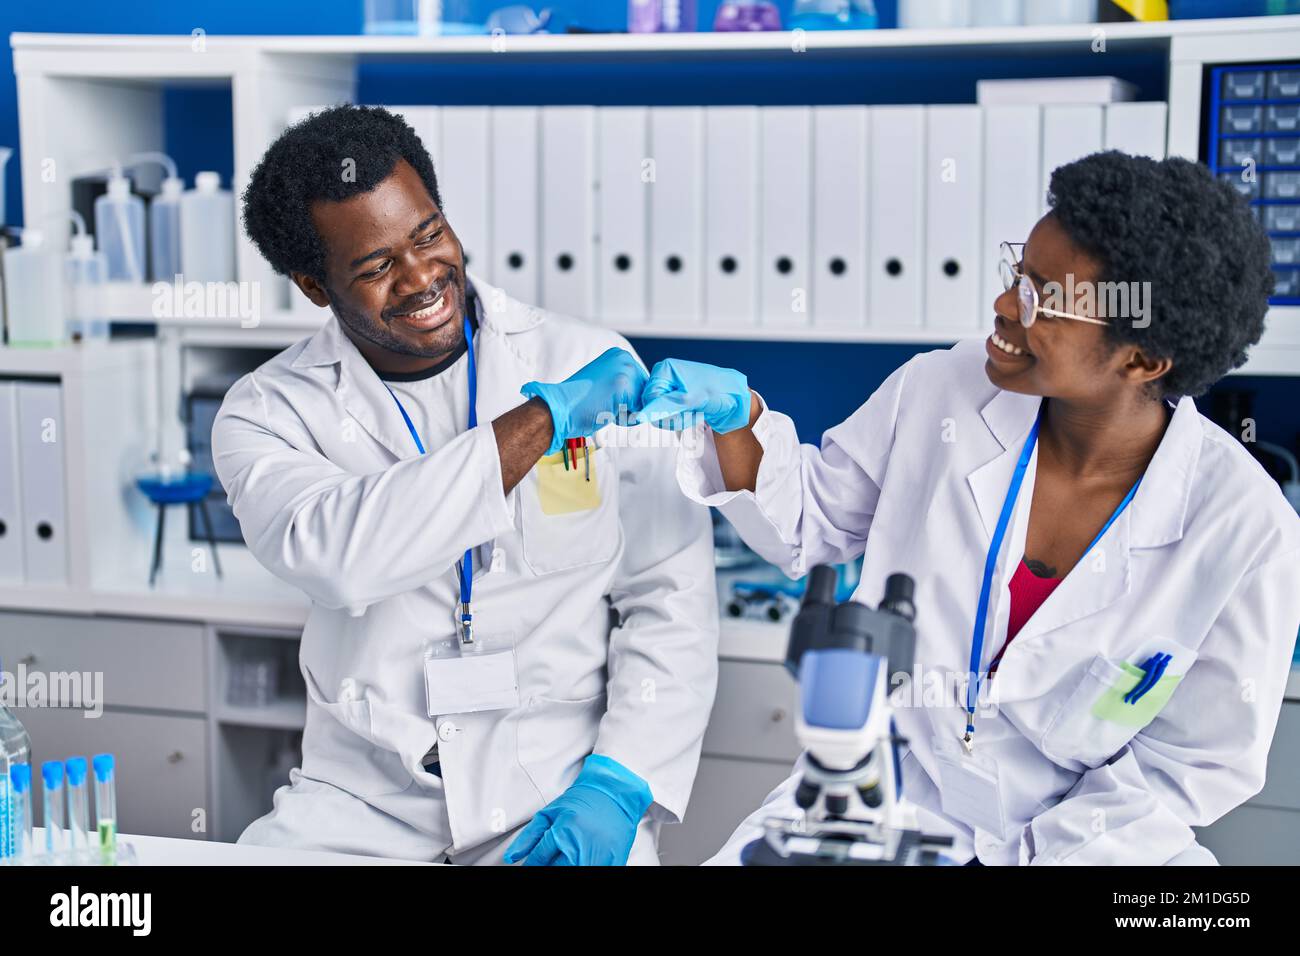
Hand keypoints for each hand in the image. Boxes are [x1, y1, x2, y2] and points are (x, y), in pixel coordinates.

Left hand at [502, 754, 652, 865]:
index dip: (533, 863)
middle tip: (553, 857)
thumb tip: (511, 857)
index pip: (539, 860)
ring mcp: (598, 858)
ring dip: (566, 866)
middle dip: (549, 866)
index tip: (533, 863)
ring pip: (573, 872)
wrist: (616, 794)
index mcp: (563, 833)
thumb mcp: (552, 812)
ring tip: (567, 856)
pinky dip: (584, 865)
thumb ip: (529, 836)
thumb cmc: (583, 801)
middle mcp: (579, 848)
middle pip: (555, 870)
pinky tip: (583, 857)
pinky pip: (594, 871)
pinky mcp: (612, 863)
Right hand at [521, 348, 647, 456]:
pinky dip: (624, 419)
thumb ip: (625, 384)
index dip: (627, 399)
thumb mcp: (605, 383)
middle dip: (629, 406)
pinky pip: (638, 412)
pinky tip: (606, 410)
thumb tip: (647, 397)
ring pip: (643, 403)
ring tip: (604, 406)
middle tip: (603, 403)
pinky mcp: (625, 384)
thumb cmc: (580, 402)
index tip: (605, 397)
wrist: (560, 407)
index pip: (642, 385)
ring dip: (626, 413)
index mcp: (619, 355)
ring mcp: (625, 369)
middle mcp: (624, 358)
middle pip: (645, 394)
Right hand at [633, 358, 750, 433]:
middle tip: (690, 412)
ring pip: (659, 413)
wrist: (735, 396)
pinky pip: (668, 415)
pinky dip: (680, 419)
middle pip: (652, 406)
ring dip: (677, 419)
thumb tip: (645, 413)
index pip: (648, 397)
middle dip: (670, 415)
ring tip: (694, 412)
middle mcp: (664, 377)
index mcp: (665, 369)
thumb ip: (667, 405)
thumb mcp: (692, 398)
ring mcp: (669, 387)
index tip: (681, 412)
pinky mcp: (674, 398)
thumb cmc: (718, 391)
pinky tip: (693, 413)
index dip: (662, 410)